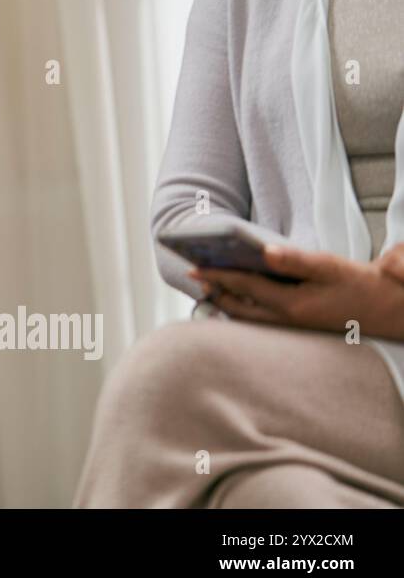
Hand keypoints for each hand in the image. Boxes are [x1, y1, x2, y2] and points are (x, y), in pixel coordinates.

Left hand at [190, 243, 403, 339]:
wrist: (390, 310)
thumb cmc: (362, 286)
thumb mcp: (330, 266)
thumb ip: (295, 259)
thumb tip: (264, 250)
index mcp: (291, 304)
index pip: (243, 287)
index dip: (216, 275)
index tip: (193, 267)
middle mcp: (287, 320)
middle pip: (238, 308)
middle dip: (216, 292)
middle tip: (196, 277)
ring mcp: (293, 326)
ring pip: (249, 317)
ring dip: (228, 302)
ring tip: (212, 286)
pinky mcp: (300, 326)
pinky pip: (263, 319)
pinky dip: (246, 307)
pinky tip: (243, 297)